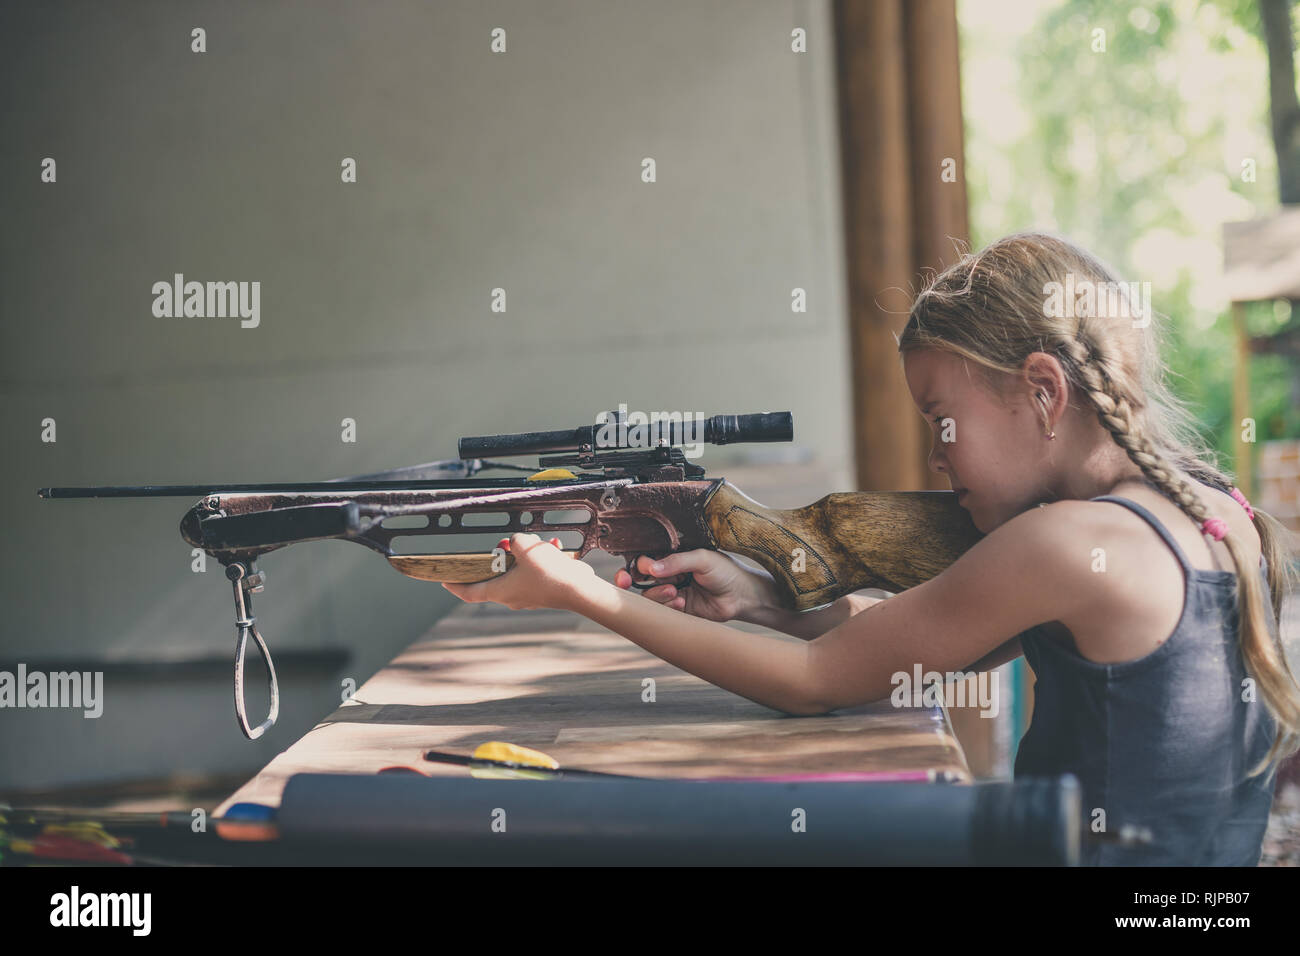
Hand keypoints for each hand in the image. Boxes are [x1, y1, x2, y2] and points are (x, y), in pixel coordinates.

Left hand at [442, 533, 598, 610]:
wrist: (580, 589)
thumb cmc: (550, 574)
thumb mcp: (526, 547)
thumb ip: (516, 541)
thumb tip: (518, 543)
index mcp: (500, 591)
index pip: (470, 592)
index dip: (455, 585)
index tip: (445, 580)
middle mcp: (512, 597)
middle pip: (496, 576)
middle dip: (500, 557)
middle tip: (506, 544)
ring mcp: (529, 595)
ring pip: (519, 571)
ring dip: (525, 556)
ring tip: (537, 544)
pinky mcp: (544, 591)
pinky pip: (538, 572)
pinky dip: (542, 559)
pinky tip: (552, 548)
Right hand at [614, 550, 772, 622]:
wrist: (742, 596)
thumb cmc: (725, 571)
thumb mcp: (702, 559)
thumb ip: (676, 561)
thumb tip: (650, 567)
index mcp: (672, 556)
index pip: (645, 558)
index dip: (637, 564)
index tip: (639, 568)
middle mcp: (668, 573)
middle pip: (638, 577)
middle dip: (629, 580)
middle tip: (626, 582)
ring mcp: (671, 591)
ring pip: (648, 595)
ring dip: (657, 594)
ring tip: (675, 591)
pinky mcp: (676, 609)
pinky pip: (661, 610)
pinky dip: (668, 607)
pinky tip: (682, 603)